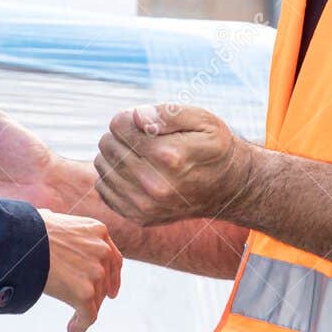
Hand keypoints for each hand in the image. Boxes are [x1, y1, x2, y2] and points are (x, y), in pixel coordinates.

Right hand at [38, 208, 121, 331]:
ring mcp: (96, 273)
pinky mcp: (86, 293)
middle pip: (105, 282)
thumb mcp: (55, 219)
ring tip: (74, 321)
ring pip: (96, 300)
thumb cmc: (29, 229)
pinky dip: (81, 325)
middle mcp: (102, 251)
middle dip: (96, 296)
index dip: (113, 278)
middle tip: (86, 306)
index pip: (114, 259)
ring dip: (86, 311)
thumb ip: (62, 229)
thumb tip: (50, 221)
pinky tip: (72, 330)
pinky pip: (88, 316)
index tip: (111, 293)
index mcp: (98, 231)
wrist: (22, 240)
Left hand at [94, 104, 253, 225]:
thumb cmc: (213, 147)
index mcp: (169, 156)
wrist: (228, 188)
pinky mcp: (139, 217)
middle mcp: (155, 185)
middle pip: (108, 144)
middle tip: (144, 139)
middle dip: (121, 135)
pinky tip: (135, 172)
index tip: (146, 123)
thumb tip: (135, 116)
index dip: (130, 117)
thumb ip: (166, 113)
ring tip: (140, 155)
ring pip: (102, 166)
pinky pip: (103, 188)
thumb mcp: (201, 119)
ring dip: (116, 155)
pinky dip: (114, 176)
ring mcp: (145, 205)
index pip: (119, 124)